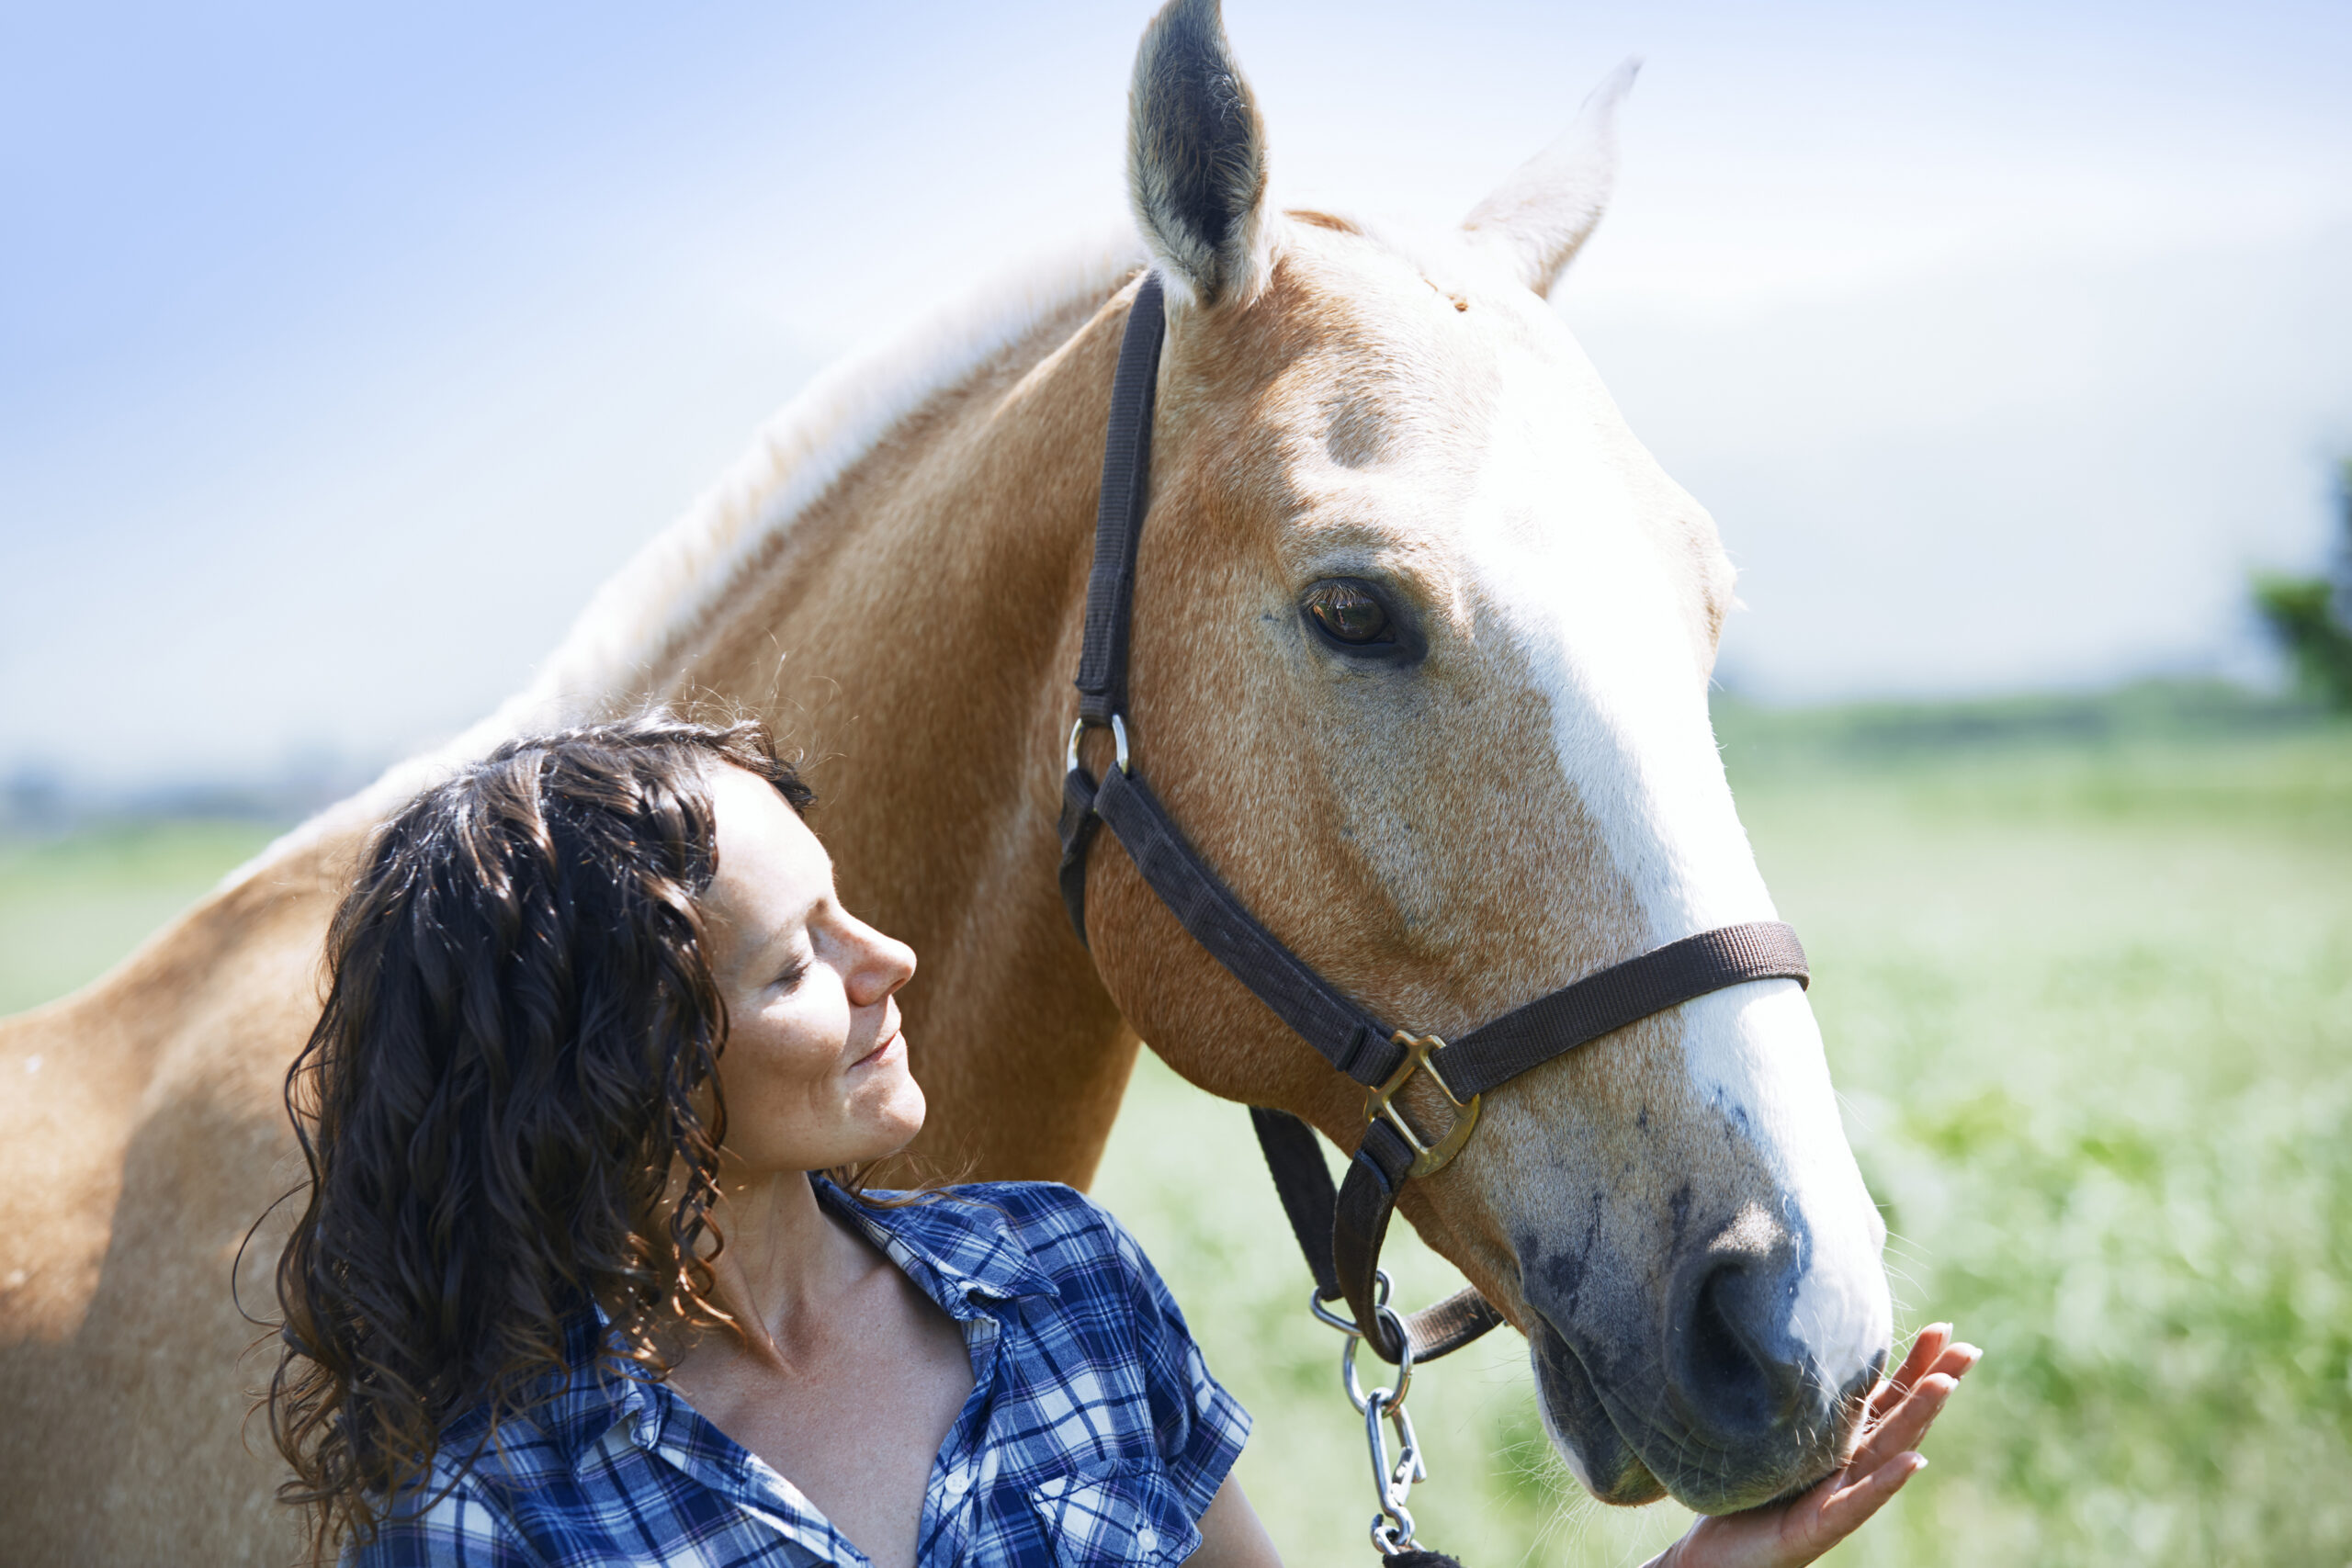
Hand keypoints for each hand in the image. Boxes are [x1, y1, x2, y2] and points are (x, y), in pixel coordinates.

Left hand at [1649, 1323, 1981, 1567]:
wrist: (1719, 1552)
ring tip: (1945, 1385)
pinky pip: (1858, 1502)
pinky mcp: (1821, 1526)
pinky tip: (1914, 1462)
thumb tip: (1807, 1343)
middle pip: (1900, 1420)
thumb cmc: (1751, 1492)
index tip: (1944, 1328)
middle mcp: (1850, 1468)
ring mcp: (1841, 1497)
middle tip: (1968, 1349)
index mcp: (1842, 1443)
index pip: (1887, 1398)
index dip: (1916, 1365)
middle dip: (1934, 1384)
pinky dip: (1886, 1482)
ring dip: (1917, 1418)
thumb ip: (1802, 1405)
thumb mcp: (1780, 1439)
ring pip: (1887, 1453)